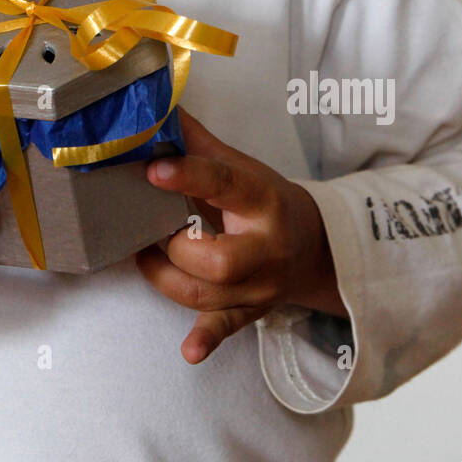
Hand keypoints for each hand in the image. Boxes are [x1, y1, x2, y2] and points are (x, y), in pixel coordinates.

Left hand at [136, 108, 347, 364]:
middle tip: (156, 231)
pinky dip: (207, 340)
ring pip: (210, 296)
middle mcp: (266, 248)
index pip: (226, 184)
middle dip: (177, 249)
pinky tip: (189, 351)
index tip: (153, 168)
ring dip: (167, 279)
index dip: (188, 175)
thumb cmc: (267, 201)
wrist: (315, 246)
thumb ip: (198, 143)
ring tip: (146, 254)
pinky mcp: (251, 312)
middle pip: (220, 261)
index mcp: (263, 200)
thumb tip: (158, 109)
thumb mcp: (243, 166)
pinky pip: (228, 329)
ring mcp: (260, 286)